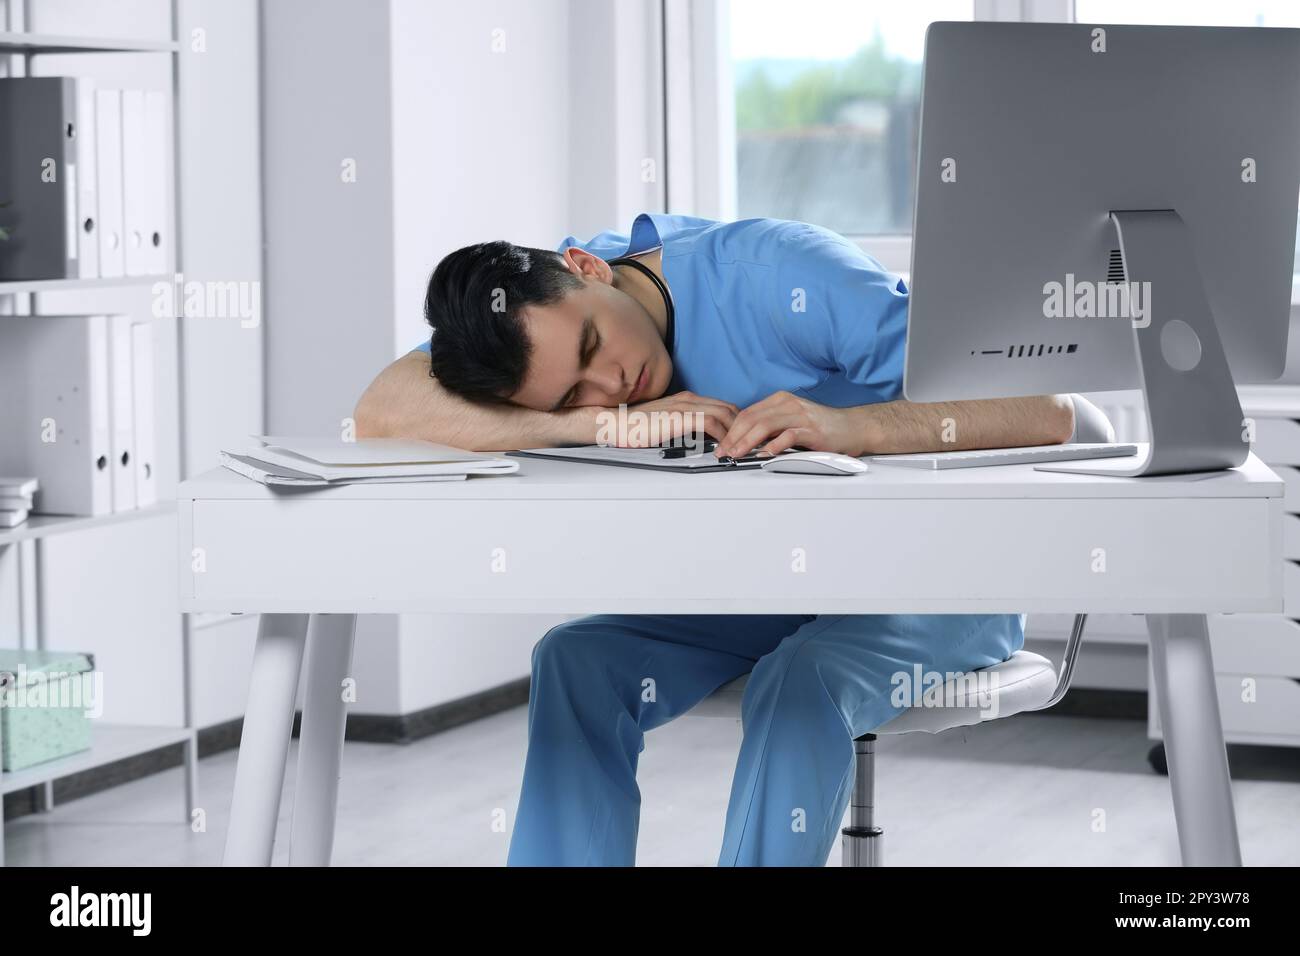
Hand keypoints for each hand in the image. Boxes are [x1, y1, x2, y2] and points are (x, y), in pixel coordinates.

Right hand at [562, 391, 739, 446]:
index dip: (736, 421)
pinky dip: (722, 435)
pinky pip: (712, 421)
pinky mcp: (680, 417)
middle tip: (749, 443)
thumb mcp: (665, 424)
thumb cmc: (635, 427)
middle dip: (742, 426)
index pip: (722, 406)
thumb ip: (682, 428)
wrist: (616, 423)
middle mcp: (689, 399)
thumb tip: (697, 441)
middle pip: (729, 407)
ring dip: (736, 432)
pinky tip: (724, 448)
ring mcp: (685, 406)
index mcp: (686, 400)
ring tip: (741, 448)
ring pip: (725, 412)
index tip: (742, 436)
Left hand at [715, 391, 865, 457]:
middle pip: (751, 418)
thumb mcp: (792, 421)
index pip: (747, 413)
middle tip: (723, 452)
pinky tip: (764, 454)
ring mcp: (800, 415)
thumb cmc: (823, 427)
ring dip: (747, 442)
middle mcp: (788, 404)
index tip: (721, 444)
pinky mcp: (811, 429)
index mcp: (780, 400)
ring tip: (736, 454)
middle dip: (733, 437)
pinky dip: (774, 445)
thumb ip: (772, 427)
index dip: (730, 430)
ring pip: (765, 425)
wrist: (853, 427)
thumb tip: (746, 442)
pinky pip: (788, 436)